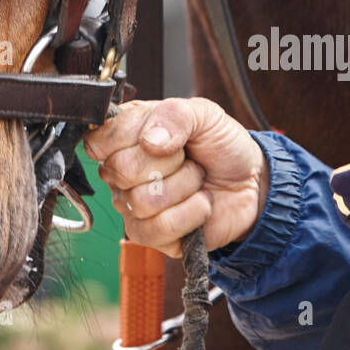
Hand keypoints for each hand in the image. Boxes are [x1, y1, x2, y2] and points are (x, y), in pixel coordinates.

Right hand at [84, 97, 269, 256]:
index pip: (99, 140)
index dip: (129, 137)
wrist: (250, 181)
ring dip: (185, 187)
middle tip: (186, 157)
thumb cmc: (220, 144)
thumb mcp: (204, 113)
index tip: (161, 135)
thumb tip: (149, 142)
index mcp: (124, 136)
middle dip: (168, 161)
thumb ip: (175, 115)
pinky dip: (191, 213)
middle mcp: (120, 172)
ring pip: (142, 201)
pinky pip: (159, 228)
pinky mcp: (151, 236)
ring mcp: (132, 206)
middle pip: (120, 170)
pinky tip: (200, 203)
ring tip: (196, 179)